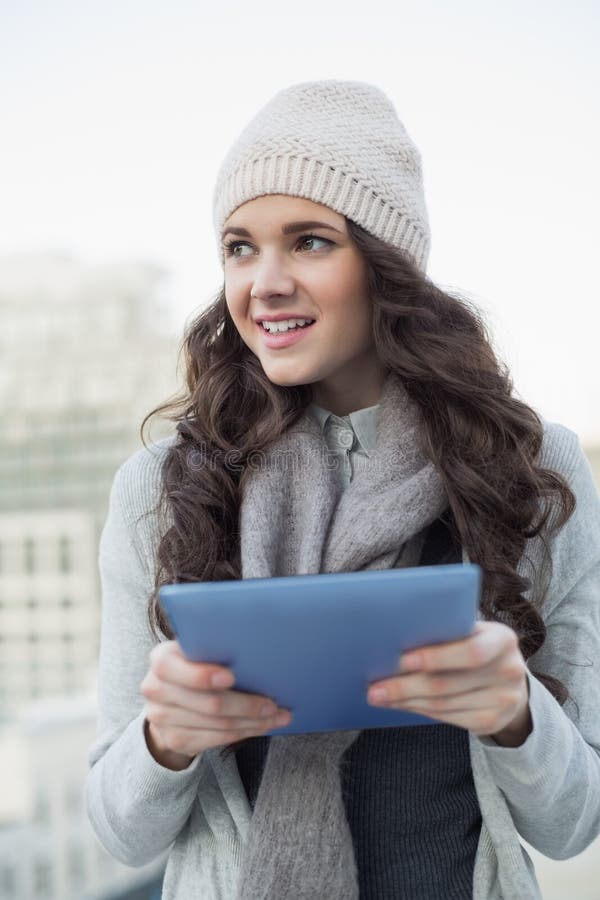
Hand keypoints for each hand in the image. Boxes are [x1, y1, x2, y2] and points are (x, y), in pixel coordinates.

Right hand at [140, 640, 291, 769]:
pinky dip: (244, 732)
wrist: (169, 700)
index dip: (204, 675)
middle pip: (208, 702)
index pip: (178, 669)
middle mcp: (155, 689)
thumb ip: (214, 648)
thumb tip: (257, 649)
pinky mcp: (176, 739)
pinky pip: (217, 739)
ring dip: (253, 722)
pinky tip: (262, 726)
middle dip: (246, 704)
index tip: (231, 677)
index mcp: (162, 659)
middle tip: (274, 704)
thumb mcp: (196, 651)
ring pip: (218, 723)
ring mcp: (163, 718)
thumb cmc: (194, 666)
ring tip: (277, 716)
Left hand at [367, 621, 531, 746]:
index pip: (470, 652)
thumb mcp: (472, 631)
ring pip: (443, 704)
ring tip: (379, 696)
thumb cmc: (478, 645)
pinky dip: (420, 710)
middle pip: (448, 683)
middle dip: (406, 686)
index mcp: (502, 639)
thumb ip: (447, 629)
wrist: (512, 680)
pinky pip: (449, 718)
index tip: (401, 660)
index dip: (434, 658)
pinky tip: (401, 704)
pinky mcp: (494, 721)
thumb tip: (395, 635)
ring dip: (406, 701)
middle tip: (375, 687)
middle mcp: (509, 670)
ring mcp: (504, 700)